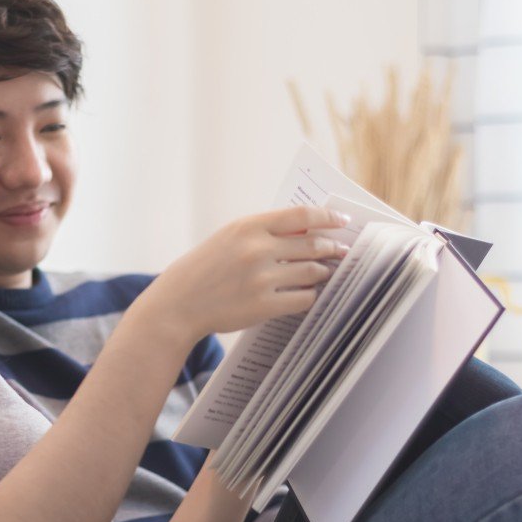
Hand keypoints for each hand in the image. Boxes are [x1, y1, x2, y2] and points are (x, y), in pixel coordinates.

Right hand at [132, 206, 349, 342]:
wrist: (179, 303)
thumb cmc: (205, 268)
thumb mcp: (229, 238)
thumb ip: (263, 232)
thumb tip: (307, 230)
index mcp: (248, 227)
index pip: (301, 216)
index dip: (328, 217)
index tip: (343, 221)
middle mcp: (256, 250)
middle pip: (313, 244)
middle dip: (333, 247)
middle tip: (341, 250)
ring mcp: (261, 279)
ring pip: (313, 272)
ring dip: (325, 271)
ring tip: (327, 271)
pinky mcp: (264, 306)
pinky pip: (304, 298)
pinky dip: (311, 294)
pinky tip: (309, 293)